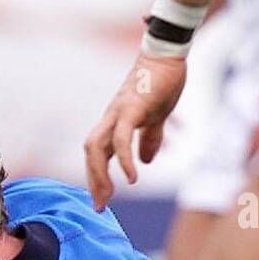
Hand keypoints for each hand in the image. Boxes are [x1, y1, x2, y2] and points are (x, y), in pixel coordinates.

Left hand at [84, 52, 186, 209]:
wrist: (168, 53)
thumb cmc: (162, 82)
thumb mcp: (157, 117)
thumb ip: (150, 138)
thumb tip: (146, 161)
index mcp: (114, 122)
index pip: (98, 154)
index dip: (97, 177)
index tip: (102, 201)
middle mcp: (110, 118)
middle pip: (90, 153)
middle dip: (93, 182)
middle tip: (101, 206)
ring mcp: (118, 112)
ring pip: (96, 147)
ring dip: (100, 174)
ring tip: (110, 196)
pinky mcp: (132, 108)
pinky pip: (121, 138)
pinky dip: (123, 160)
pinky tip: (132, 177)